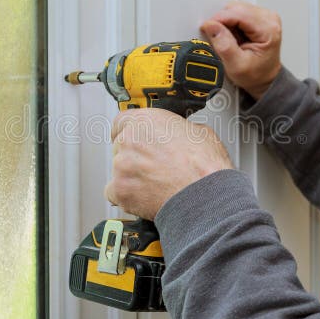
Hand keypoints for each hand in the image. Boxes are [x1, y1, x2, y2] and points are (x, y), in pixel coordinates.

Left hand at [104, 109, 233, 219]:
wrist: (205, 196)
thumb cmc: (205, 167)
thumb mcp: (198, 132)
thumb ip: (178, 130)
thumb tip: (180, 135)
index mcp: (146, 121)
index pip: (122, 121)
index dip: (129, 132)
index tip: (133, 140)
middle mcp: (130, 140)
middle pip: (120, 147)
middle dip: (134, 156)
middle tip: (153, 166)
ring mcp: (122, 165)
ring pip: (119, 170)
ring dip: (132, 176)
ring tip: (155, 184)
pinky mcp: (120, 189)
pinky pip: (114, 192)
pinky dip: (126, 196)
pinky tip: (144, 196)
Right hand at [200, 1, 282, 99]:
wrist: (264, 79)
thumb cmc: (255, 75)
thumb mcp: (236, 66)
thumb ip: (224, 45)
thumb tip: (211, 25)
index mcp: (268, 30)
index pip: (238, 13)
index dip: (219, 19)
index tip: (207, 28)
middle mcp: (269, 19)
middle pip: (236, 8)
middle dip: (223, 22)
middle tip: (222, 40)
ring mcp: (265, 16)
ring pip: (235, 8)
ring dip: (227, 22)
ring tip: (230, 40)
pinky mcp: (258, 17)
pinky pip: (237, 12)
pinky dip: (231, 23)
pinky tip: (234, 35)